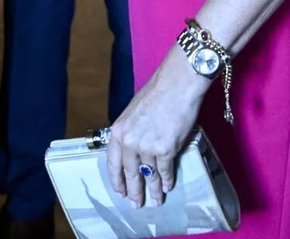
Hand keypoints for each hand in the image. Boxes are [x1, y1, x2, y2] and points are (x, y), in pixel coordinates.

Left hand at [106, 48, 209, 207]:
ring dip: (153, 190)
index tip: (120, 192)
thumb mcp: (133, 113)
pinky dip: (166, 180)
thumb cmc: (156, 94)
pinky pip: (165, 171)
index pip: (113, 163)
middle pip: (130, 173)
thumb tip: (134, 151)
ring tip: (155, 201)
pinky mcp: (166, 149)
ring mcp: (147, 147)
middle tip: (137, 205)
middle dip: (134, 191)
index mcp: (118, 132)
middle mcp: (130, 142)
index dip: (117, 181)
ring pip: (149, 175)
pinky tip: (167, 187)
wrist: (176, 84)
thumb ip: (131, 133)